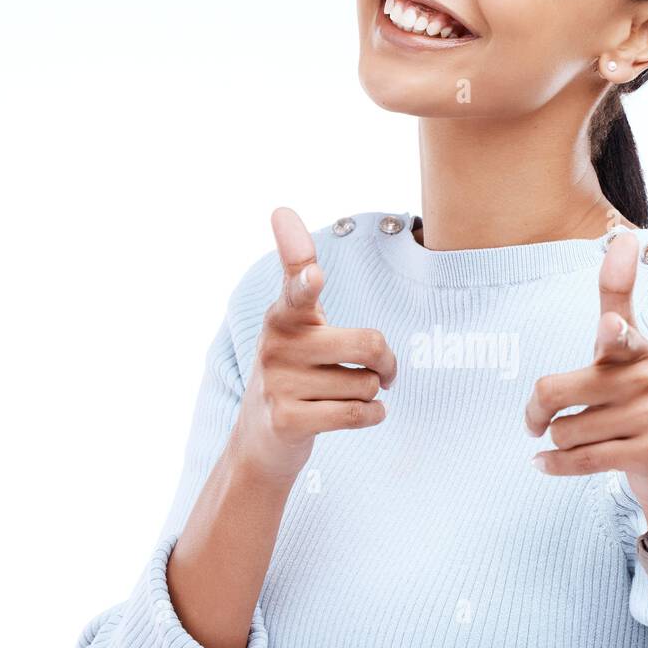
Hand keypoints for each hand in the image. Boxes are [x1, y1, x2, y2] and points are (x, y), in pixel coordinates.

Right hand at [230, 206, 397, 485]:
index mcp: (284, 315)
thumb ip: (298, 270)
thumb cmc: (292, 369)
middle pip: (369, 344)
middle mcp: (276, 345)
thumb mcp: (293, 318)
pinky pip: (357, 414)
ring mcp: (278, 385)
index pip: (297, 290)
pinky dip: (372, 415)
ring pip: (367, 384)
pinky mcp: (287, 420)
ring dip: (369, 393)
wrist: (261, 438)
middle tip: (381, 370)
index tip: (314, 274)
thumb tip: (280, 209)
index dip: (308, 281)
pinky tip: (362, 413)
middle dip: (386, 362)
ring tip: (343, 394)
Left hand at [524, 232, 647, 533]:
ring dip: (556, 443)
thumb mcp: (626, 347)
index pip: (620, 328)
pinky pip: (582, 459)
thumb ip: (618, 296)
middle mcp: (647, 376)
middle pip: (553, 391)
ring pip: (565, 431)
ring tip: (572, 440)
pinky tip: (543, 463)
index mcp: (634, 347)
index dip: (612, 331)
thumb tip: (626, 235)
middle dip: (535, 413)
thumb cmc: (636, 397)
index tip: (609, 328)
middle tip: (536, 421)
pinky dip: (555, 465)